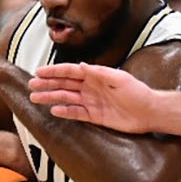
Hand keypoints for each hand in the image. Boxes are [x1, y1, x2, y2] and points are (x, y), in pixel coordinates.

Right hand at [28, 62, 159, 133]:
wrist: (149, 111)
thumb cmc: (137, 92)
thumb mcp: (119, 78)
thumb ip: (99, 72)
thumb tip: (82, 65)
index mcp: (95, 75)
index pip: (70, 72)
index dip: (54, 71)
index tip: (39, 71)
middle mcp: (91, 87)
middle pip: (64, 85)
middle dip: (48, 84)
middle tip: (31, 85)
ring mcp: (91, 102)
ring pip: (66, 98)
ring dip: (51, 97)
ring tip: (35, 97)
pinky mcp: (95, 116)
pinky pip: (76, 113)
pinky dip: (65, 111)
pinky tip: (53, 110)